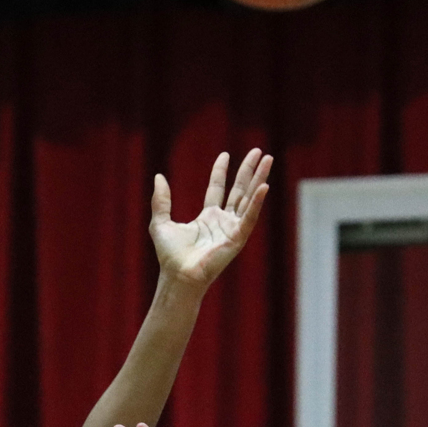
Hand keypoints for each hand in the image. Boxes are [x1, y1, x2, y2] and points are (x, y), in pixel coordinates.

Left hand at [149, 149, 272, 289]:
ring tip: (268, 159)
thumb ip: (161, 200)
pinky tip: (264, 186)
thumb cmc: (170, 256)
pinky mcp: (237, 238)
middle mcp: (223, 222)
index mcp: (207, 218)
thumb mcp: (160, 222)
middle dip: (249, 170)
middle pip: (239, 190)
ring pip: (249, 199)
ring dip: (259, 179)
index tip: (225, 155)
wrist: (178, 275)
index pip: (217, 189)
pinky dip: (257, 203)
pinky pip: (249, 217)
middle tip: (259, 152)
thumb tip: (158, 177)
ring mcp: (232, 229)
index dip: (221, 172)